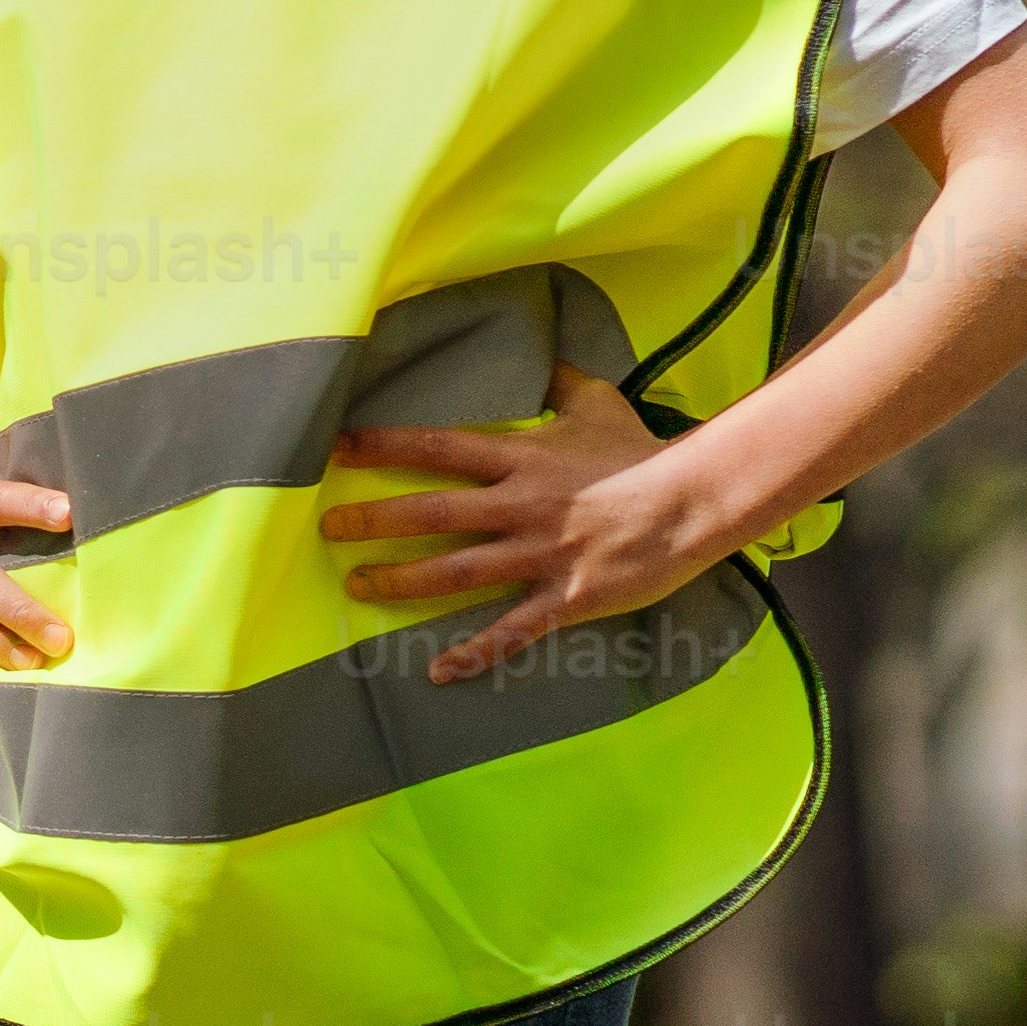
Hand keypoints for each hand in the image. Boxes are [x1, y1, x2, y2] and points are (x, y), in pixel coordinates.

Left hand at [326, 360, 737, 682]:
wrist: (696, 502)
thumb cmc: (644, 453)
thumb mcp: (599, 405)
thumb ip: (563, 383)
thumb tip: (548, 354)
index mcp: (522, 459)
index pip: (438, 448)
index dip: (384, 446)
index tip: (337, 448)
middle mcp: (521, 506)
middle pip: (433, 513)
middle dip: (375, 521)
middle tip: (330, 529)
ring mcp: (541, 555)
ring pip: (457, 571)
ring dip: (403, 581)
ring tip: (358, 584)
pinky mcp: (565, 598)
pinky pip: (512, 630)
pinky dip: (474, 653)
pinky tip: (438, 671)